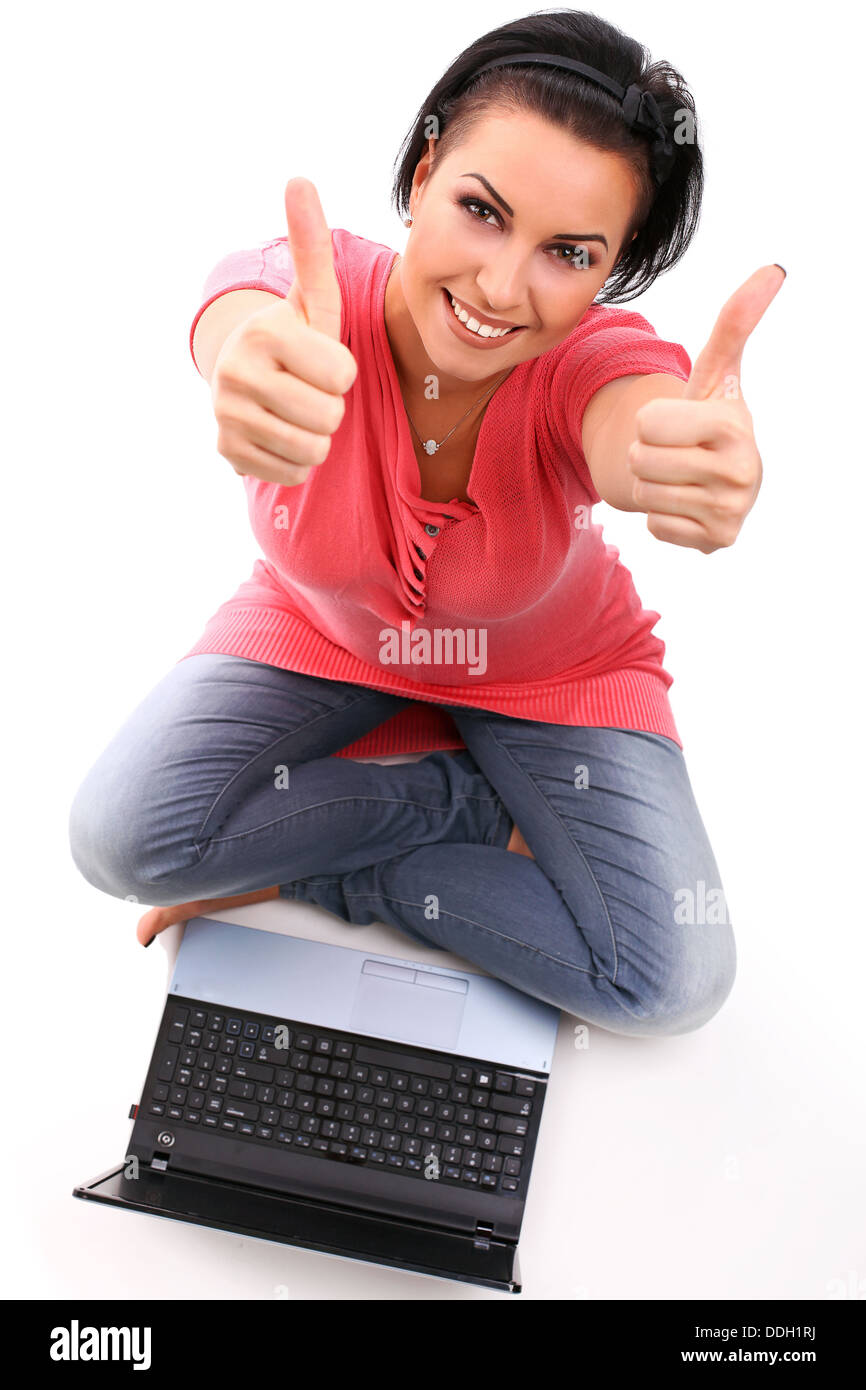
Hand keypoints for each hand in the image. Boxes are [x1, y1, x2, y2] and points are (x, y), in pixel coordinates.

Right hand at [210, 177, 357, 486]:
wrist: (243, 382)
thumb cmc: (294, 342)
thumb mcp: (311, 299)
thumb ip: (311, 248)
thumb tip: (299, 179)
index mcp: (265, 333)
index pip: (343, 376)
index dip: (341, 372)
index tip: (318, 360)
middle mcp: (237, 373)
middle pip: (328, 416)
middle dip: (329, 407)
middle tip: (307, 390)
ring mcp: (228, 416)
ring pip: (314, 449)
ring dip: (315, 436)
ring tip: (295, 412)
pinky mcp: (228, 453)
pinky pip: (294, 472)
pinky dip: (295, 460)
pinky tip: (278, 434)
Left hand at [626, 264, 785, 551]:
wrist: (716, 474)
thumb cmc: (707, 416)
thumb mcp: (715, 372)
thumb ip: (734, 323)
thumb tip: (774, 269)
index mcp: (736, 426)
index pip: (648, 424)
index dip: (652, 422)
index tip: (680, 424)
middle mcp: (743, 471)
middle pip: (641, 461)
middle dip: (647, 456)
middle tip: (676, 453)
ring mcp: (733, 511)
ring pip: (645, 494)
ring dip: (652, 485)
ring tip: (680, 476)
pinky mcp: (718, 541)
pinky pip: (654, 526)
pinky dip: (661, 517)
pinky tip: (687, 504)